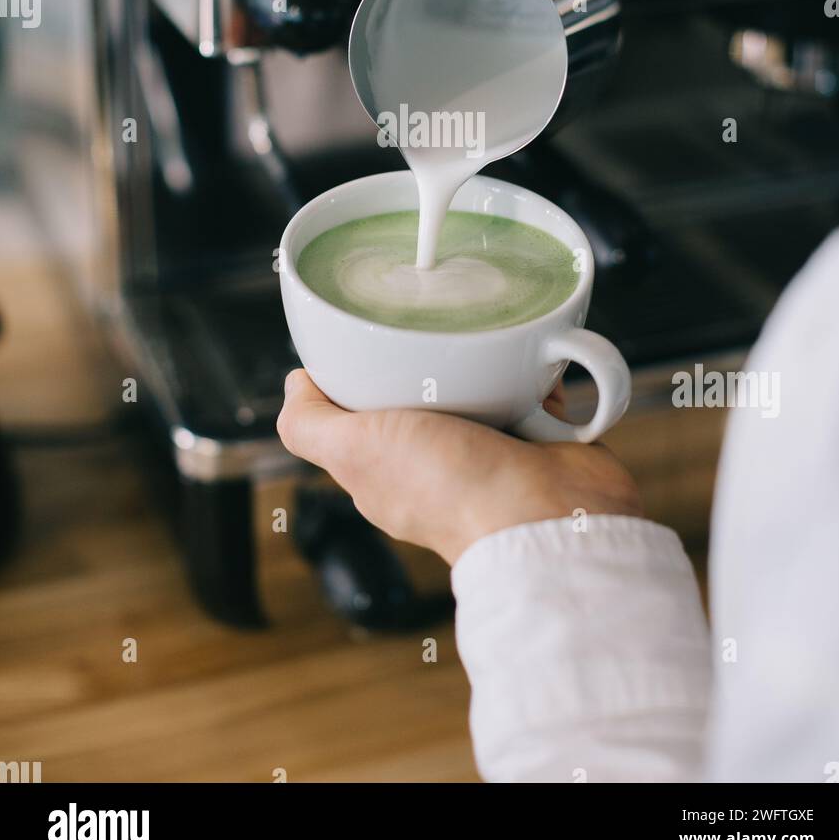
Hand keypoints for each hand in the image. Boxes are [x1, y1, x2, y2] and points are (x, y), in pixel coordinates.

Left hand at [277, 371, 642, 566]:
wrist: (545, 515)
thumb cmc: (451, 489)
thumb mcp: (353, 448)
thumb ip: (309, 424)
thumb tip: (293, 384)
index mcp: (385, 469)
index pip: (358, 411)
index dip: (355, 373)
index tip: (362, 335)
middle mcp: (434, 463)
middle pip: (417, 391)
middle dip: (423, 358)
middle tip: (426, 325)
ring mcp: (488, 453)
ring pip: (477, 387)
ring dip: (482, 362)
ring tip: (480, 336)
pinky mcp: (537, 439)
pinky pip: (531, 392)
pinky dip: (534, 375)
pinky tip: (530, 360)